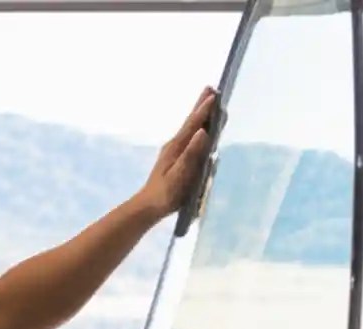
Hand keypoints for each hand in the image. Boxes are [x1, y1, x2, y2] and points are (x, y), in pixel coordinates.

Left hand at [135, 86, 219, 221]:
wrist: (148, 206)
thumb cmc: (166, 194)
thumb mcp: (180, 175)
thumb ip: (191, 154)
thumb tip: (202, 132)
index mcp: (177, 147)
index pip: (193, 125)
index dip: (204, 110)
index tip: (214, 95)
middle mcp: (175, 146)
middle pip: (190, 122)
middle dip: (201, 105)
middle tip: (211, 88)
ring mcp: (174, 152)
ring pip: (190, 129)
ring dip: (200, 115)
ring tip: (208, 103)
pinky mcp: (175, 159)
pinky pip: (189, 138)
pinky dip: (197, 128)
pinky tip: (200, 130)